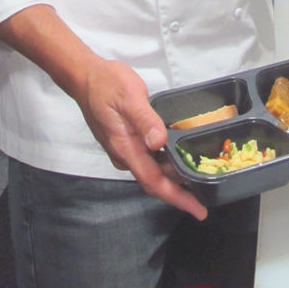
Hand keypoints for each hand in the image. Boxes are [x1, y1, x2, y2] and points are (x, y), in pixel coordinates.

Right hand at [76, 57, 207, 220]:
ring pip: (151, 171)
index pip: (154, 181)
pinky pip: (146, 160)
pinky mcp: (124, 142)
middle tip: (203, 197)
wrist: (85, 77)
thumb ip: (145, 119)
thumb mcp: (129, 96)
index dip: (177, 198)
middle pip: (154, 181)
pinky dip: (163, 164)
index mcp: (125, 147)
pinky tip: (175, 157)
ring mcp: (123, 149)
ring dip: (172, 177)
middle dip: (179, 192)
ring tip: (195, 178)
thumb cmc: (107, 83)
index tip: (198, 210)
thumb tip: (158, 142)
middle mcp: (124, 154)